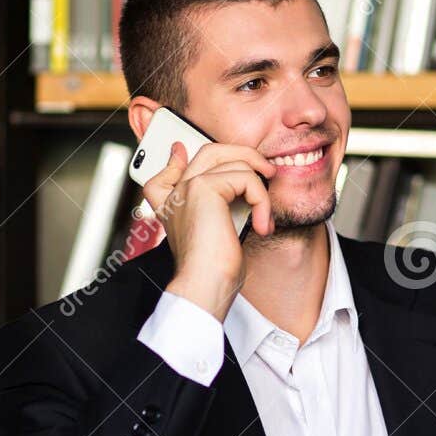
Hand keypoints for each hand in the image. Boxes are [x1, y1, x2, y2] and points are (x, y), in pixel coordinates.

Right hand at [141, 140, 275, 320]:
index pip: (168, 171)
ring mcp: (188, 186)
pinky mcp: (204, 187)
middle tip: (267, 172)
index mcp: (171, 205)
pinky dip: (262, 201)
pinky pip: (246, 178)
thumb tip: (236, 185)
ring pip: (235, 162)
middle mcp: (175, 192)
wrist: (205, 284)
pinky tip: (262, 225)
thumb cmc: (213, 269)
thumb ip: (219, 205)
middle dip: (244, 154)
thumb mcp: (217, 231)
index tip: (185, 154)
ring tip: (265, 217)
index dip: (178, 160)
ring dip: (261, 189)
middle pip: (210, 152)